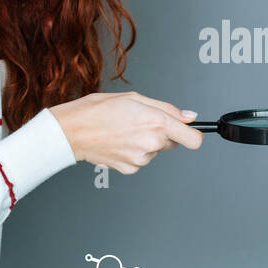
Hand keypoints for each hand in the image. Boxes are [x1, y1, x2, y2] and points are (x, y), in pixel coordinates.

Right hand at [48, 91, 203, 173]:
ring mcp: (141, 159)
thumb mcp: (135, 98)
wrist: (73, 130)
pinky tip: (119, 142)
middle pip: (172, 142)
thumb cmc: (98, 110)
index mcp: (157, 123)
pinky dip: (134, 152)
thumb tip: (189, 117)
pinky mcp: (130, 169)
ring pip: (155, 150)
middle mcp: (151, 143)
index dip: (194, 135)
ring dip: (145, 142)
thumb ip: (167, 109)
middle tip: (140, 122)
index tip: (190, 132)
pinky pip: (141, 160)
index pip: (194, 139)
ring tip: (124, 131)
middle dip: (162, 133)